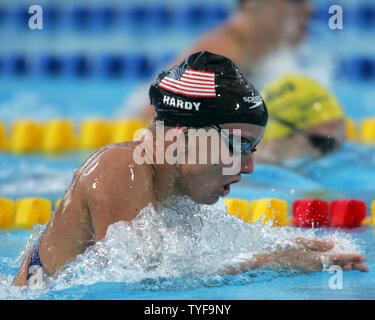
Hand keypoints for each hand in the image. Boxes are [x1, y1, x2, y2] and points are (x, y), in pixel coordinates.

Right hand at [247, 237, 368, 272]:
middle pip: (337, 266)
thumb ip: (316, 243)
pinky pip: (325, 267)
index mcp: (313, 258)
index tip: (361, 256)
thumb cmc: (282, 248)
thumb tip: (332, 244)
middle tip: (365, 267)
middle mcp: (314, 266)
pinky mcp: (308, 269)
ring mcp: (311, 269)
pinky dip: (335, 266)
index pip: (336, 258)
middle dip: (352, 265)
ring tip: (356, 267)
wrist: (270, 260)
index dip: (349, 257)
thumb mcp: (299, 241)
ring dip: (345, 267)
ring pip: (333, 268)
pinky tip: (339, 265)